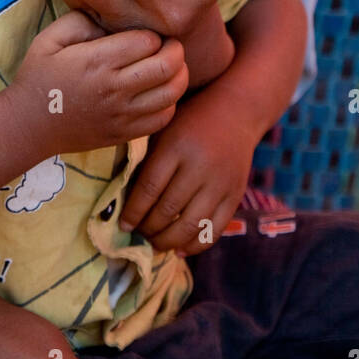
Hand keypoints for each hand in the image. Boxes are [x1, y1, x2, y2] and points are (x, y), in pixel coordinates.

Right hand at [8, 11, 187, 156]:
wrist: (27, 126)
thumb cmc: (39, 75)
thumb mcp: (50, 37)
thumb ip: (82, 19)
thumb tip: (114, 14)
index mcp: (97, 61)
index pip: (148, 40)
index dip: (153, 32)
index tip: (145, 32)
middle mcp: (114, 89)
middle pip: (168, 66)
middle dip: (174, 49)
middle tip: (167, 45)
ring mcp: (121, 115)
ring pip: (172, 93)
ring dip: (177, 75)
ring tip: (167, 66)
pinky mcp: (124, 134)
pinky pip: (163, 118)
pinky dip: (169, 102)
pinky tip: (157, 91)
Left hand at [118, 84, 257, 254]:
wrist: (235, 109)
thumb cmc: (190, 119)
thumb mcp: (164, 130)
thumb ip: (146, 162)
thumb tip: (123, 203)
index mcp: (177, 146)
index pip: (149, 189)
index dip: (132, 212)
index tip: (123, 225)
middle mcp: (200, 165)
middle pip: (167, 210)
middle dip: (148, 229)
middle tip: (137, 234)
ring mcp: (221, 182)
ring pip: (190, 225)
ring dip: (168, 241)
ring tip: (154, 243)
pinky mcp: (236, 194)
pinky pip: (214, 229)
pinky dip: (195, 245)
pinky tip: (179, 249)